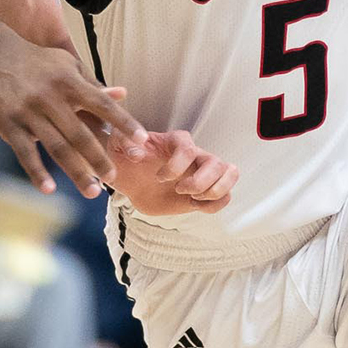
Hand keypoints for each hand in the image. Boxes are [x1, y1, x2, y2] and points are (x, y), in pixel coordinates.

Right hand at [0, 36, 149, 197]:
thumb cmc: (39, 63)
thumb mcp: (68, 66)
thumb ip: (94, 85)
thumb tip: (124, 94)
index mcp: (70, 82)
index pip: (103, 104)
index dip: (123, 122)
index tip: (141, 140)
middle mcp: (51, 98)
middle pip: (80, 133)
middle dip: (98, 157)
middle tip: (114, 178)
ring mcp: (29, 112)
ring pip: (56, 147)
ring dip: (75, 172)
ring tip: (92, 191)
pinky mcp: (9, 124)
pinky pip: (25, 152)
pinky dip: (37, 172)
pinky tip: (49, 189)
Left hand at [105, 129, 237, 215]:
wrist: (131, 180)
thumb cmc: (126, 158)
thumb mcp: (117, 145)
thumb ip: (124, 142)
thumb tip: (137, 153)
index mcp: (175, 141)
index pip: (189, 148)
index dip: (176, 166)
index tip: (159, 177)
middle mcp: (194, 154)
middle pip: (217, 162)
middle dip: (200, 182)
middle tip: (180, 190)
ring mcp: (202, 172)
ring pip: (230, 173)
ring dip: (214, 191)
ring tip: (193, 198)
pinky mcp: (204, 192)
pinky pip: (225, 196)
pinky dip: (214, 205)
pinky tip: (194, 205)